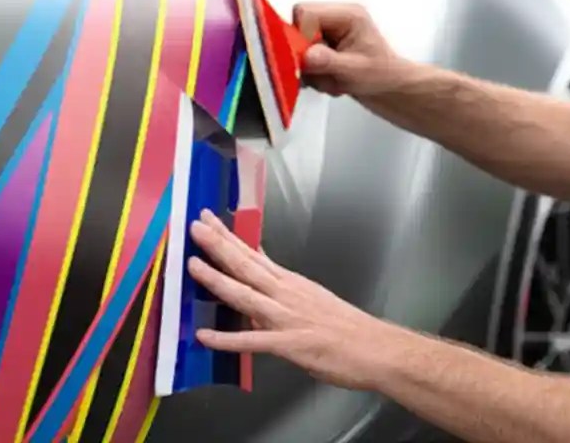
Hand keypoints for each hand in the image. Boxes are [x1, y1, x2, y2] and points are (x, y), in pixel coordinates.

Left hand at [186, 209, 403, 391]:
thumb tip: (259, 288)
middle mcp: (285, 294)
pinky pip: (252, 342)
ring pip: (245, 294)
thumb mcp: (312, 298)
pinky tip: (205, 335)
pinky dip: (227, 339)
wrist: (376, 349)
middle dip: (218, 245)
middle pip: (245, 265)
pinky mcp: (289, 344)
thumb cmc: (347, 328)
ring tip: (192, 264)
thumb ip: (282, 293)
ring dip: (217, 279)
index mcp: (290, 282)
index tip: (209, 219)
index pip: (253, 253)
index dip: (229, 236)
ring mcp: (286, 317)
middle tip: (194, 225)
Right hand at [292, 2, 402, 97]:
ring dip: (310, 69)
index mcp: (347, 15)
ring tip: (333, 79)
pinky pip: (302, 56)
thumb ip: (329, 62)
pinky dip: (312, 73)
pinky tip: (331, 79)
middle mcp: (336, 18)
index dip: (301, 36)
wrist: (391, 88)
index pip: (305, 12)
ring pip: (298, 45)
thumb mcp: (356, 71)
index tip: (310, 59)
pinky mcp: (324, 45)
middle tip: (323, 73)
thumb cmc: (382, 75)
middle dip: (305, 55)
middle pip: (298, 28)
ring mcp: (329, 31)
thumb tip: (306, 55)